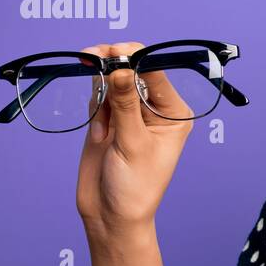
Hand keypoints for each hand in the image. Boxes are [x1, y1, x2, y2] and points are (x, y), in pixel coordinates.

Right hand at [76, 42, 195, 235]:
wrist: (110, 216)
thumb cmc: (135, 187)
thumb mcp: (131, 143)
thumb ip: (124, 103)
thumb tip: (121, 65)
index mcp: (174, 113)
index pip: (156, 73)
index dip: (135, 57)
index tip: (114, 50)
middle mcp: (155, 109)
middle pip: (133, 70)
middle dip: (112, 67)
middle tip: (91, 57)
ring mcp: (130, 112)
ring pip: (112, 80)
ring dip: (102, 94)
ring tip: (103, 128)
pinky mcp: (108, 118)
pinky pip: (98, 95)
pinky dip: (94, 107)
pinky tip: (98, 134)